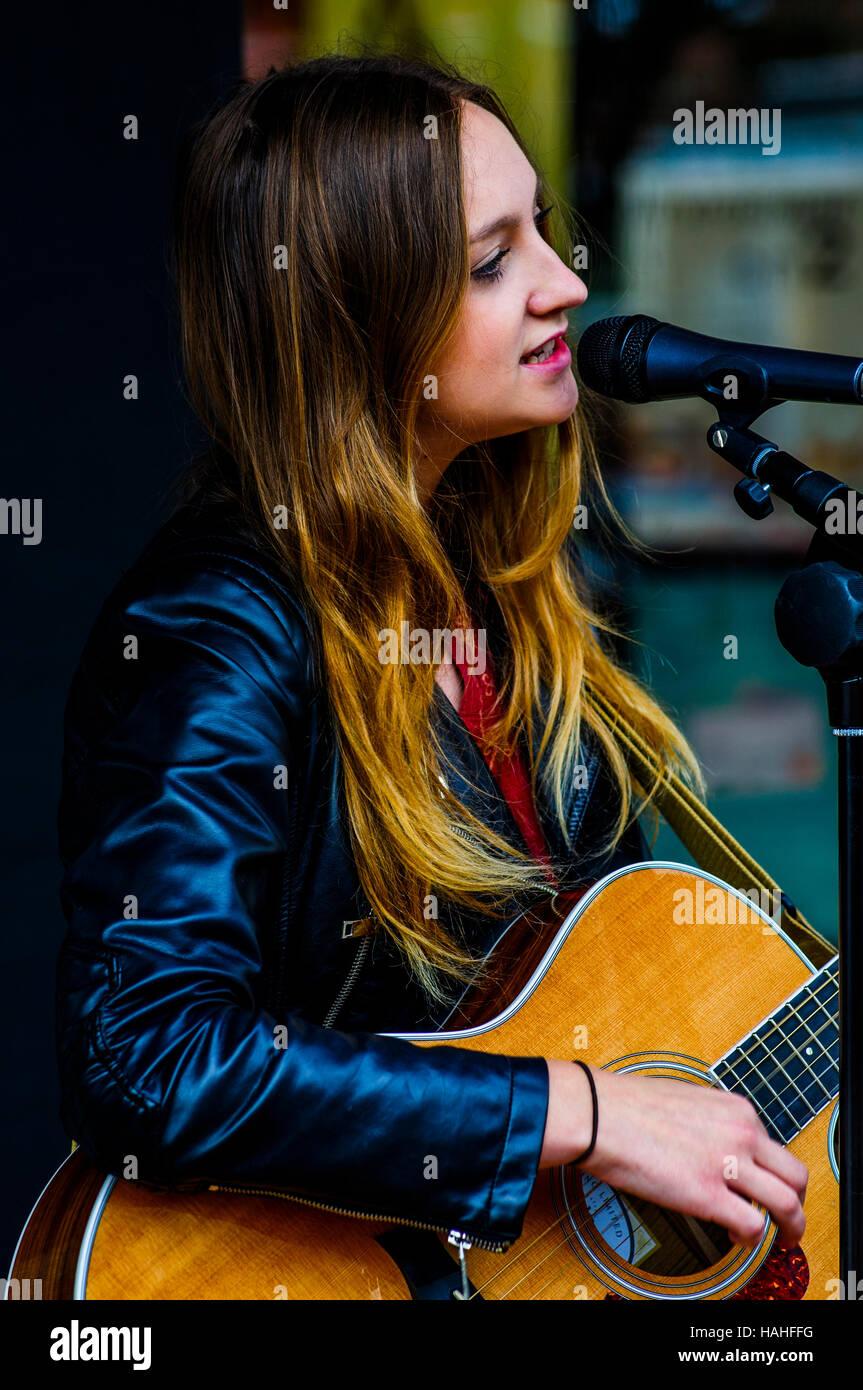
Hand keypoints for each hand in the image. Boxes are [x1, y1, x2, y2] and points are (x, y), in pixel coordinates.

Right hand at [540, 1059, 807, 1248]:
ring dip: (788, 1228)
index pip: (776, 1148)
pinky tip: (733, 1238)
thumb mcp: (688, 1100)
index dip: (773, 1176)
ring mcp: (727, 1162)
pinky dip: (750, 1239)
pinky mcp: (707, 1194)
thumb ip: (714, 1123)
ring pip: (787, 1203)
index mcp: (736, 1109)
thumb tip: (719, 1146)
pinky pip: (751, 1225)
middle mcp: (740, 1132)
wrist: (597, 1113)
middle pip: (796, 1176)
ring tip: (778, 1241)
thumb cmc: (627, 1106)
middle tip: (788, 1221)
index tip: (763, 1189)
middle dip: (798, 1203)